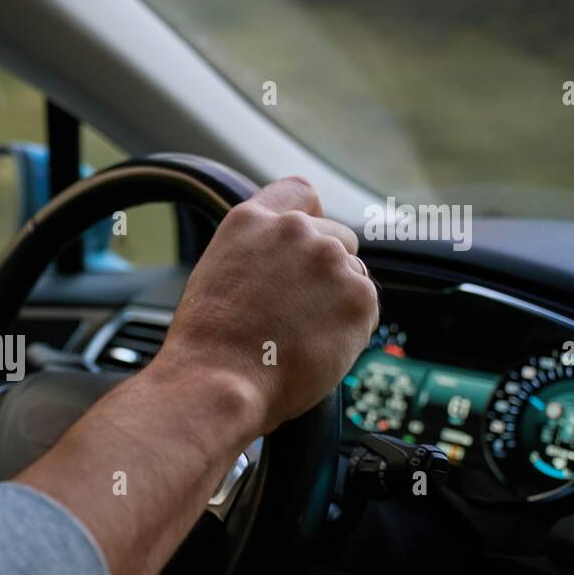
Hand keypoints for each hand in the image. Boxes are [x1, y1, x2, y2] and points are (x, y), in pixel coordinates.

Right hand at [152, 176, 378, 436]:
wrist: (218, 382)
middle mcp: (294, 230)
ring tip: (300, 337)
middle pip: (337, 237)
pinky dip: (349, 330)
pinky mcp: (359, 296)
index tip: (308, 243)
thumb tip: (286, 269)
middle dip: (326, 270)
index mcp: (251, 221)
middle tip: (300, 311)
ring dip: (337, 301)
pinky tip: (316, 349)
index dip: (311, 217)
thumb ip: (255, 255)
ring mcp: (331, 261)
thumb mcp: (216, 276)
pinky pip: (366, 310)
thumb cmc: (207, 346)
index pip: (300, 192)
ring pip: (353, 275)